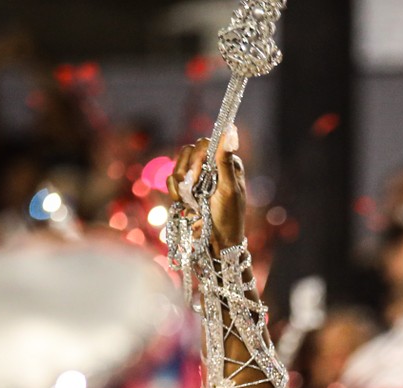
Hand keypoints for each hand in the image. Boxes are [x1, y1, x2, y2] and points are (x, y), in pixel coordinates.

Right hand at [170, 125, 247, 249]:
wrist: (217, 243)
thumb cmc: (228, 217)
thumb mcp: (228, 189)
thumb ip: (225, 160)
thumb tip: (231, 129)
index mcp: (227, 163)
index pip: (206, 144)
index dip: (198, 156)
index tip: (197, 174)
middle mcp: (213, 167)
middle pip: (189, 151)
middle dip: (187, 170)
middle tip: (191, 189)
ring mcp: (198, 177)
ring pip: (179, 164)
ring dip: (179, 182)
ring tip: (188, 200)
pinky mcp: (186, 188)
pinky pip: (171, 179)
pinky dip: (174, 191)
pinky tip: (182, 203)